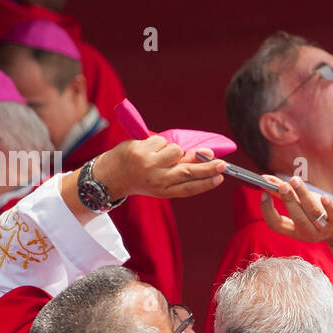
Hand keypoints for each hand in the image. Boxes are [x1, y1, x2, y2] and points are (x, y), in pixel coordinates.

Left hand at [94, 136, 225, 199]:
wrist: (110, 176)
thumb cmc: (141, 178)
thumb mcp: (159, 183)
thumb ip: (178, 172)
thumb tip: (202, 156)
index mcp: (163, 191)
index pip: (189, 188)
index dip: (206, 183)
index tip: (220, 177)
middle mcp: (157, 180)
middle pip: (188, 172)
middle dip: (207, 167)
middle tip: (222, 164)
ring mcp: (148, 164)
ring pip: (176, 150)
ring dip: (174, 149)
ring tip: (160, 155)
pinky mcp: (141, 150)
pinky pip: (161, 141)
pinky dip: (159, 143)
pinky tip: (149, 149)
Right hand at [260, 175, 332, 246]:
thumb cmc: (321, 212)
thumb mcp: (301, 204)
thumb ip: (282, 193)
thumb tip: (263, 179)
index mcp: (294, 230)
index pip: (276, 224)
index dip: (267, 210)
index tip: (263, 193)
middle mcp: (308, 233)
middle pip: (296, 216)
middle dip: (288, 200)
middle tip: (282, 185)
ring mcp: (324, 229)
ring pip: (312, 212)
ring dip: (303, 195)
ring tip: (294, 180)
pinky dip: (328, 205)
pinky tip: (323, 197)